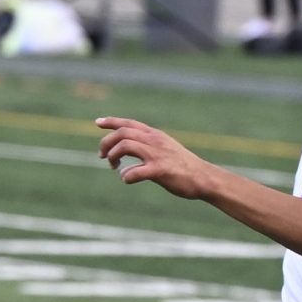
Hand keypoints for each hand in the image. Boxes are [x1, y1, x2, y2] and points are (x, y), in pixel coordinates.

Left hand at [93, 117, 219, 200]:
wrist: (203, 177)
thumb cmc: (182, 168)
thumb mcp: (163, 154)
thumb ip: (144, 157)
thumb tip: (125, 170)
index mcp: (155, 136)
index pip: (129, 123)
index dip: (111, 121)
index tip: (98, 122)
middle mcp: (154, 141)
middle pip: (122, 133)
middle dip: (106, 143)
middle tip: (102, 156)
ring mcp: (157, 154)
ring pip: (125, 146)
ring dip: (113, 156)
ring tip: (113, 166)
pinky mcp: (160, 170)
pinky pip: (136, 171)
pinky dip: (127, 176)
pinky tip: (128, 179)